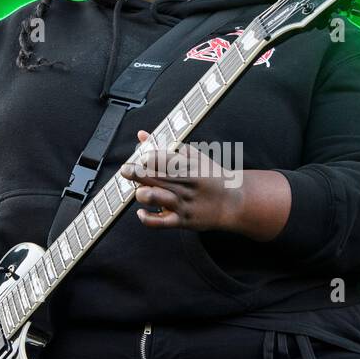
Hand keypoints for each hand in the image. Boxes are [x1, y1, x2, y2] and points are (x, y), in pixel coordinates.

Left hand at [120, 130, 241, 231]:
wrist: (233, 203)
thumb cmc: (211, 177)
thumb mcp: (194, 156)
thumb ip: (167, 146)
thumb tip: (142, 136)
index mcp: (190, 167)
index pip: (163, 159)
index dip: (146, 157)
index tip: (139, 157)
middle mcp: (186, 185)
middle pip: (154, 176)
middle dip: (135, 172)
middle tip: (126, 170)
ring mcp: (184, 204)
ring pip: (153, 197)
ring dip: (141, 193)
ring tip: (140, 191)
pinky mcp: (183, 221)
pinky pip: (159, 222)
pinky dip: (145, 218)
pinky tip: (142, 212)